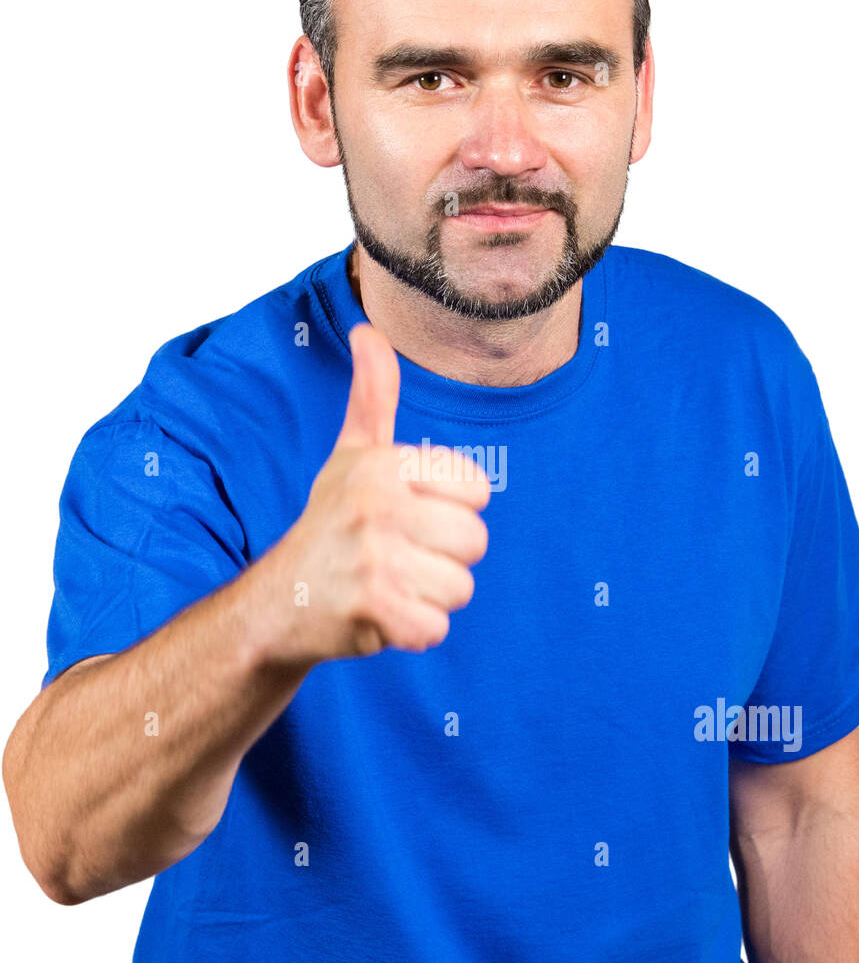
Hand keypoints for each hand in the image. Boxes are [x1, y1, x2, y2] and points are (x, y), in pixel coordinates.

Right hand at [254, 322, 490, 664]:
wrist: (278, 602)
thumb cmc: (330, 523)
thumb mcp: (352, 455)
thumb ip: (372, 396)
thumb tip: (368, 330)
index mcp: (384, 464)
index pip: (477, 490)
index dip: (449, 510)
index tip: (406, 516)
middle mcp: (378, 505)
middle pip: (475, 541)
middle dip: (443, 559)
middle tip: (397, 558)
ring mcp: (374, 558)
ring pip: (460, 588)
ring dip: (429, 598)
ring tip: (390, 585)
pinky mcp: (373, 609)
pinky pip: (435, 628)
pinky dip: (413, 631)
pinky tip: (382, 615)